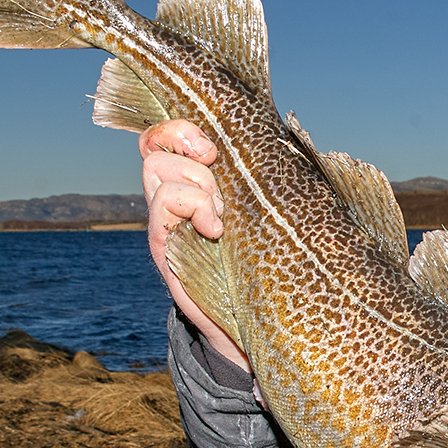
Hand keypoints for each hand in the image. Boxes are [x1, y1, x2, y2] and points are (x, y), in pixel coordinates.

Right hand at [140, 120, 247, 368]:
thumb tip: (292, 143)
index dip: (182, 129)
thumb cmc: (265, 261)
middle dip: (187, 145)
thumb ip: (261, 181)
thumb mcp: (263, 212)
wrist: (252, 319)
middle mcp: (174, 197)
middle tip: (214, 171)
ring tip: (220, 213)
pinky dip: (194, 208)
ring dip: (197, 183)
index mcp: (197, 182)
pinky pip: (164, 203)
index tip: (214, 148)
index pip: (167, 137)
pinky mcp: (164, 245)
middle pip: (154, 145)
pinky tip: (215, 231)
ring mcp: (166, 220)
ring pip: (157, 168)